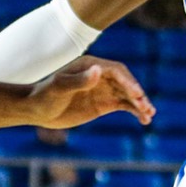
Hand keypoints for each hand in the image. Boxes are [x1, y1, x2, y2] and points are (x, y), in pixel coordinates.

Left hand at [30, 57, 154, 129]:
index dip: (128, 81)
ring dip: (140, 103)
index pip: (116, 71)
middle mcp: (100, 76)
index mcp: (91, 66)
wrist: (35, 109)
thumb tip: (100, 70)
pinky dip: (135, 111)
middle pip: (126, 82)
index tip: (136, 95)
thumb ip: (79, 80)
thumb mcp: (59, 87)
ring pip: (128, 94)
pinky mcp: (103, 104)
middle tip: (146, 107)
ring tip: (149, 115)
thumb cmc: (44, 95)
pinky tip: (144, 120)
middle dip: (137, 94)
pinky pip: (124, 105)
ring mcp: (103, 90)